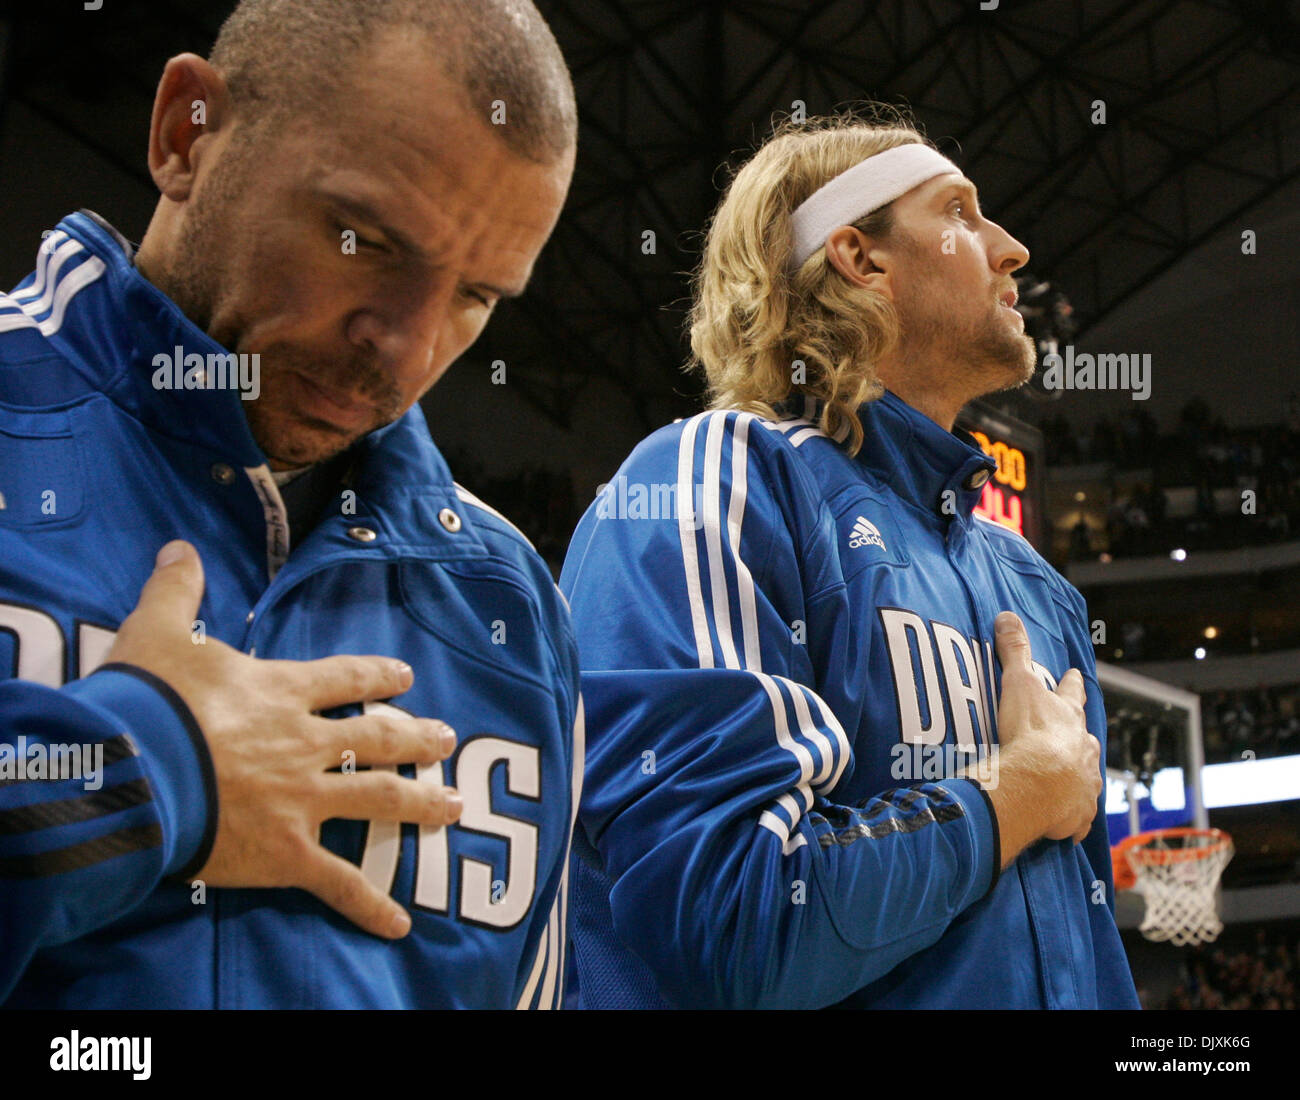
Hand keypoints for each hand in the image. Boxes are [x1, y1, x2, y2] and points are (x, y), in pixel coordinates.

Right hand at [104, 540, 460, 937]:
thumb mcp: (157, 631)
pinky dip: (370, 906)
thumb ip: (177, 590)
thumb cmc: (148, 699)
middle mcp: (307, 743)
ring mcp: (304, 799)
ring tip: (452, 807)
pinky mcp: (288, 852)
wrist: (136, 768)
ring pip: (379, 800)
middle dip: (416, 739)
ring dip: (421, 805)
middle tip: (446, 740)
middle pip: (378, 739)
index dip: (377, 677)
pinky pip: (339, 882)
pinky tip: (400, 924)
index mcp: (282, 693)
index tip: (405, 677)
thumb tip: (180, 546)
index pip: (344, 679)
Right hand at [991, 610, 1101, 849]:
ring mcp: (1084, 783)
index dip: (1070, 684)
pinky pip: (1077, 817)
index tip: (1074, 676)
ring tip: (1066, 781)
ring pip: (1086, 776)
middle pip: (1085, 737)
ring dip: (1077, 776)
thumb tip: (1007, 615)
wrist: (1040, 783)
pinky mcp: (1077, 814)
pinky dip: (1071, 817)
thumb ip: (1013, 650)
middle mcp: (1084, 749)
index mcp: (1069, 718)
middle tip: (1070, 735)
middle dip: (1078, 736)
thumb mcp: (1019, 684)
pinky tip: (1065, 823)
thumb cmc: (1030, 732)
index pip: (1071, 694)